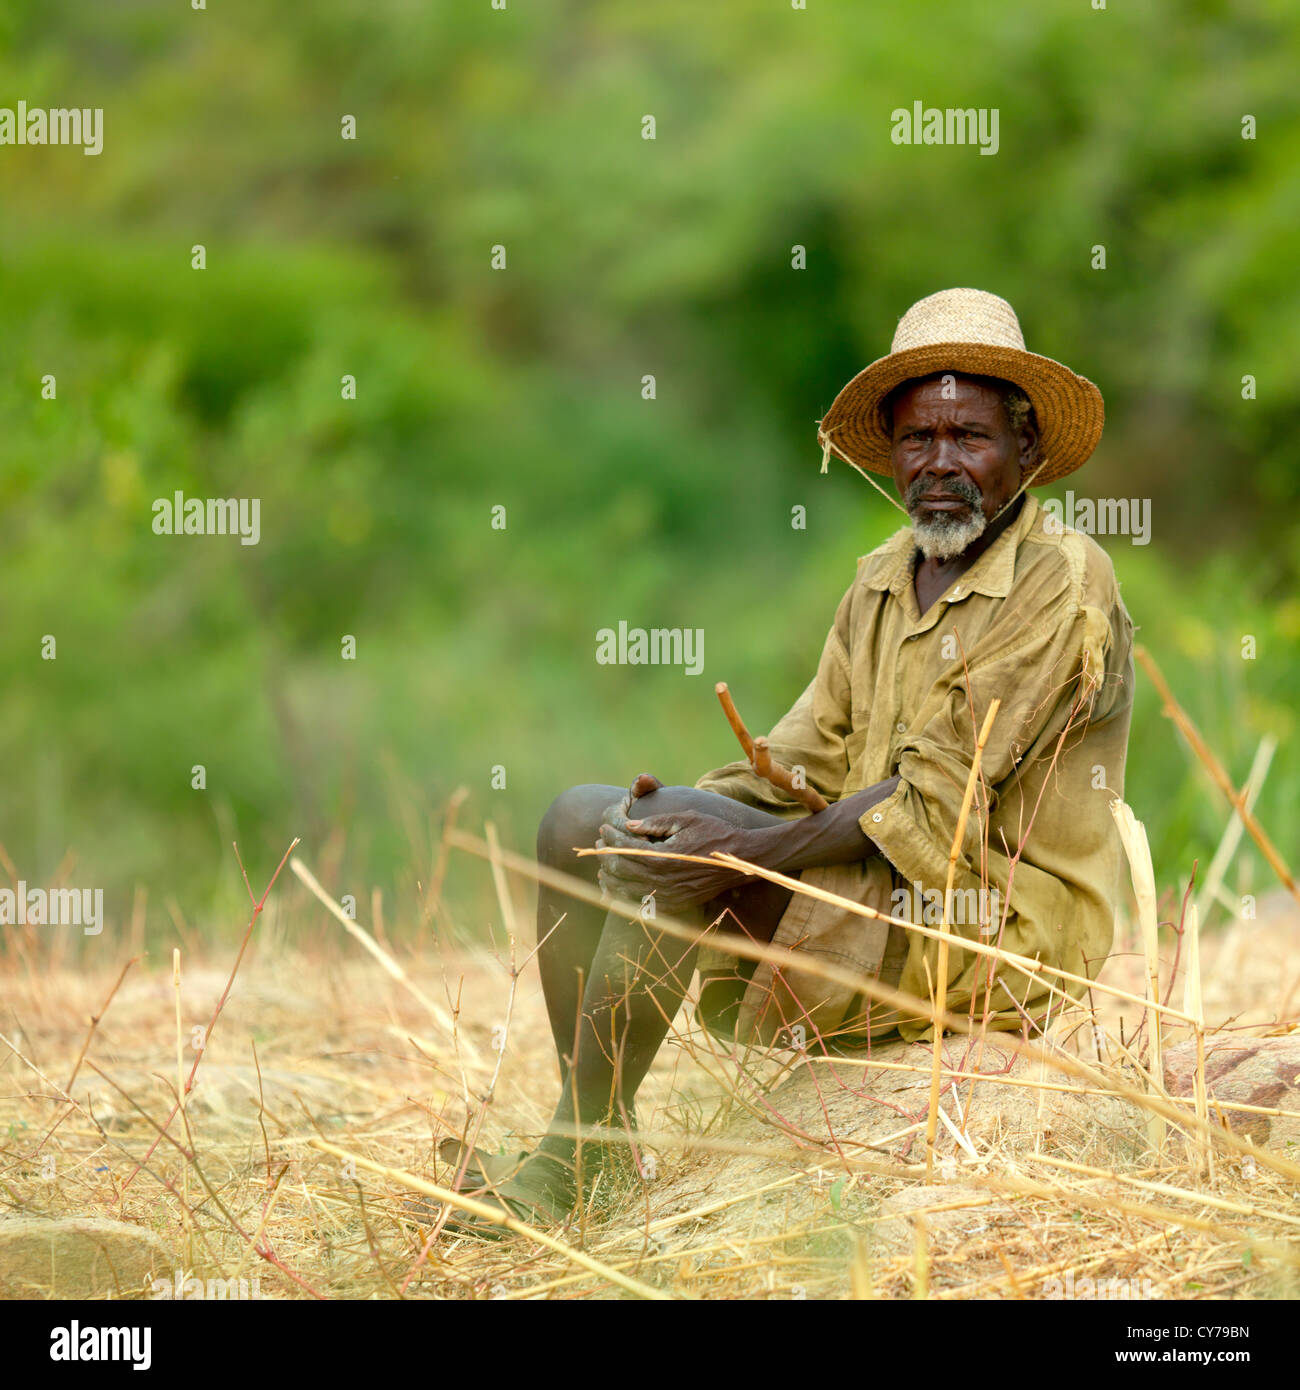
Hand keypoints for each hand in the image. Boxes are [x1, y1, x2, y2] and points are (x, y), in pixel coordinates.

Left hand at [595, 808, 746, 913]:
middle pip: (620, 872)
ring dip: (610, 879)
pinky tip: (617, 888)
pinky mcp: (675, 905)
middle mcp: (664, 882)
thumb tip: (628, 825)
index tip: (604, 829)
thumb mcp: (686, 818)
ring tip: (603, 866)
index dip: (611, 839)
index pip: (625, 849)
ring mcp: (669, 897)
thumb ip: (655, 822)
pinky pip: (641, 905)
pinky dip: (624, 897)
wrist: (741, 859)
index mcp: (664, 858)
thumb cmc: (714, 833)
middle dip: (605, 857)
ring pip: (626, 892)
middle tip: (600, 844)